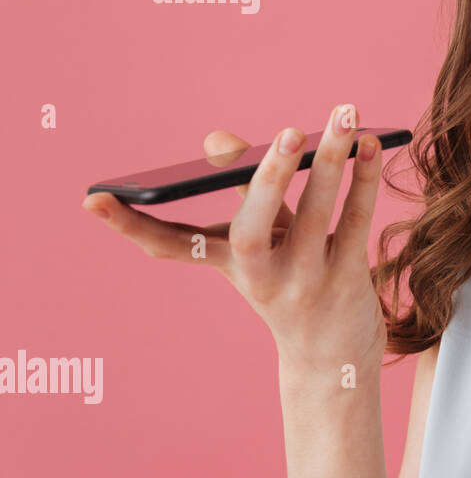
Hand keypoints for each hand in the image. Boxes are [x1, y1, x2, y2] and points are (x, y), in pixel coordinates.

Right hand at [81, 105, 387, 372]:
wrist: (331, 361)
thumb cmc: (293, 285)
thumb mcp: (263, 243)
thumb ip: (248, 192)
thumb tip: (218, 138)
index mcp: (227, 265)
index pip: (169, 246)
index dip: (129, 226)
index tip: (92, 200)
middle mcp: (260, 278)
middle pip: (249, 233)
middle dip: (267, 180)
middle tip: (288, 131)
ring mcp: (304, 283)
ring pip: (315, 218)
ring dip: (331, 164)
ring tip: (344, 117)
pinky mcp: (346, 282)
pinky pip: (355, 224)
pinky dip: (363, 182)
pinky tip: (372, 146)